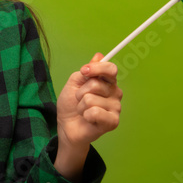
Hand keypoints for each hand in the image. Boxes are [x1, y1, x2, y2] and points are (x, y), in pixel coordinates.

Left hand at [54, 53, 122, 178]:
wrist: (66, 126)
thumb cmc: (71, 105)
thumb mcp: (74, 83)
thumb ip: (86, 71)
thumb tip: (99, 56)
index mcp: (107, 82)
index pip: (111, 68)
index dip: (97, 68)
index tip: (84, 71)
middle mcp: (115, 93)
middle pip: (96, 84)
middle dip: (81, 92)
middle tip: (80, 100)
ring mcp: (115, 108)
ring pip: (91, 99)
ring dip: (81, 106)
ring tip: (83, 111)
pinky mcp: (113, 121)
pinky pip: (95, 112)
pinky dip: (86, 115)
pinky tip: (88, 119)